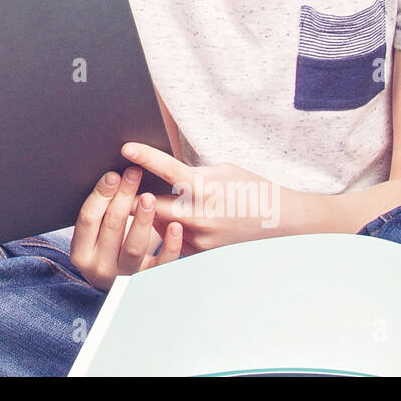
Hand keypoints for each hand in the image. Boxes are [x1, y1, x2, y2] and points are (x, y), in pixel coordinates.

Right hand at [70, 165, 185, 291]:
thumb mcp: (93, 234)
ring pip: (134, 246)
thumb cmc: (105, 245)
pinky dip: (169, 245)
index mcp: (81, 252)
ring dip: (142, 219)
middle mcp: (99, 267)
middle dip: (123, 198)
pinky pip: (160, 263)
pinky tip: (175, 226)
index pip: (88, 218)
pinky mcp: (148, 278)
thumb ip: (98, 212)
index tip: (113, 174)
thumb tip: (112, 175)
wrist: (117, 279)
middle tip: (134, 174)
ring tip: (150, 197)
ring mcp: (123, 275)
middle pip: (111, 227)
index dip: (100, 195)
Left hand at [122, 142, 295, 251]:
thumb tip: (159, 168)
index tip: (126, 148)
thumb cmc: (249, 189)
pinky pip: (171, 239)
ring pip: (157, 224)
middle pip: (149, 206)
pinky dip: (167, 229)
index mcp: (205, 188)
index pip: (168, 169)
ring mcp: (198, 237)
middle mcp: (199, 215)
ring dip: (151, 213)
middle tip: (121, 185)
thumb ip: (189, 172)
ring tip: (150, 201)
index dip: (145, 156)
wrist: (279, 220)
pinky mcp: (199, 252)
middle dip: (133, 196)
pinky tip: (173, 220)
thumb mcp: (220, 170)